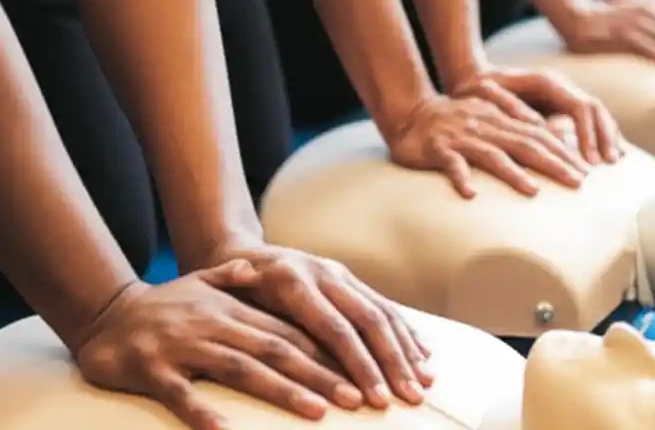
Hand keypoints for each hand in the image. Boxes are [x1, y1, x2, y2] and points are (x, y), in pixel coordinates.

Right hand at [74, 261, 365, 429]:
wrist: (103, 316)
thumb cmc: (162, 305)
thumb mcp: (200, 282)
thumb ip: (234, 276)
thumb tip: (261, 265)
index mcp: (231, 307)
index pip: (288, 329)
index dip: (326, 350)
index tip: (359, 370)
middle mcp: (214, 323)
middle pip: (276, 349)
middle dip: (319, 374)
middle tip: (356, 397)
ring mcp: (184, 347)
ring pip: (241, 370)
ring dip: (282, 391)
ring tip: (317, 412)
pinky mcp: (152, 371)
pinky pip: (181, 396)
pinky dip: (204, 414)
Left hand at [223, 247, 432, 411]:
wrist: (241, 253)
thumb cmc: (230, 291)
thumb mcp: (233, 308)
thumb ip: (253, 328)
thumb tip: (270, 360)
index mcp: (293, 281)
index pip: (334, 329)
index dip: (358, 365)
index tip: (373, 400)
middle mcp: (324, 273)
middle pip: (368, 321)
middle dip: (392, 363)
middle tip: (410, 398)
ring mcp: (341, 274)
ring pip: (382, 312)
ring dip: (406, 350)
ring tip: (424, 382)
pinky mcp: (351, 279)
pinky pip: (384, 304)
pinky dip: (406, 331)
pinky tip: (423, 353)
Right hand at [387, 93, 589, 196]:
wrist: (412, 114)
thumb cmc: (455, 121)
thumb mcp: (491, 116)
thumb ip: (520, 122)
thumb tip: (558, 130)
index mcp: (501, 120)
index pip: (540, 136)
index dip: (564, 153)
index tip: (587, 172)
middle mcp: (486, 126)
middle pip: (525, 145)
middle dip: (554, 163)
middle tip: (579, 183)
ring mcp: (462, 138)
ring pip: (492, 155)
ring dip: (514, 173)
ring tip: (535, 191)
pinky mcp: (439, 149)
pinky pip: (451, 164)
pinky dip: (460, 178)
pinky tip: (471, 194)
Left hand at [452, 67, 622, 165]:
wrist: (471, 78)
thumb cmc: (476, 89)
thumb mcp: (490, 99)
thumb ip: (515, 110)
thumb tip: (542, 130)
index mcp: (547, 82)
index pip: (579, 108)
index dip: (588, 134)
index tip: (590, 160)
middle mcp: (560, 86)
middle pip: (594, 108)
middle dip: (605, 135)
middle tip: (612, 163)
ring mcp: (562, 94)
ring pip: (595, 113)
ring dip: (607, 135)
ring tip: (616, 161)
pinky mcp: (560, 105)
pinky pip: (588, 119)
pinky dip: (601, 134)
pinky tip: (610, 152)